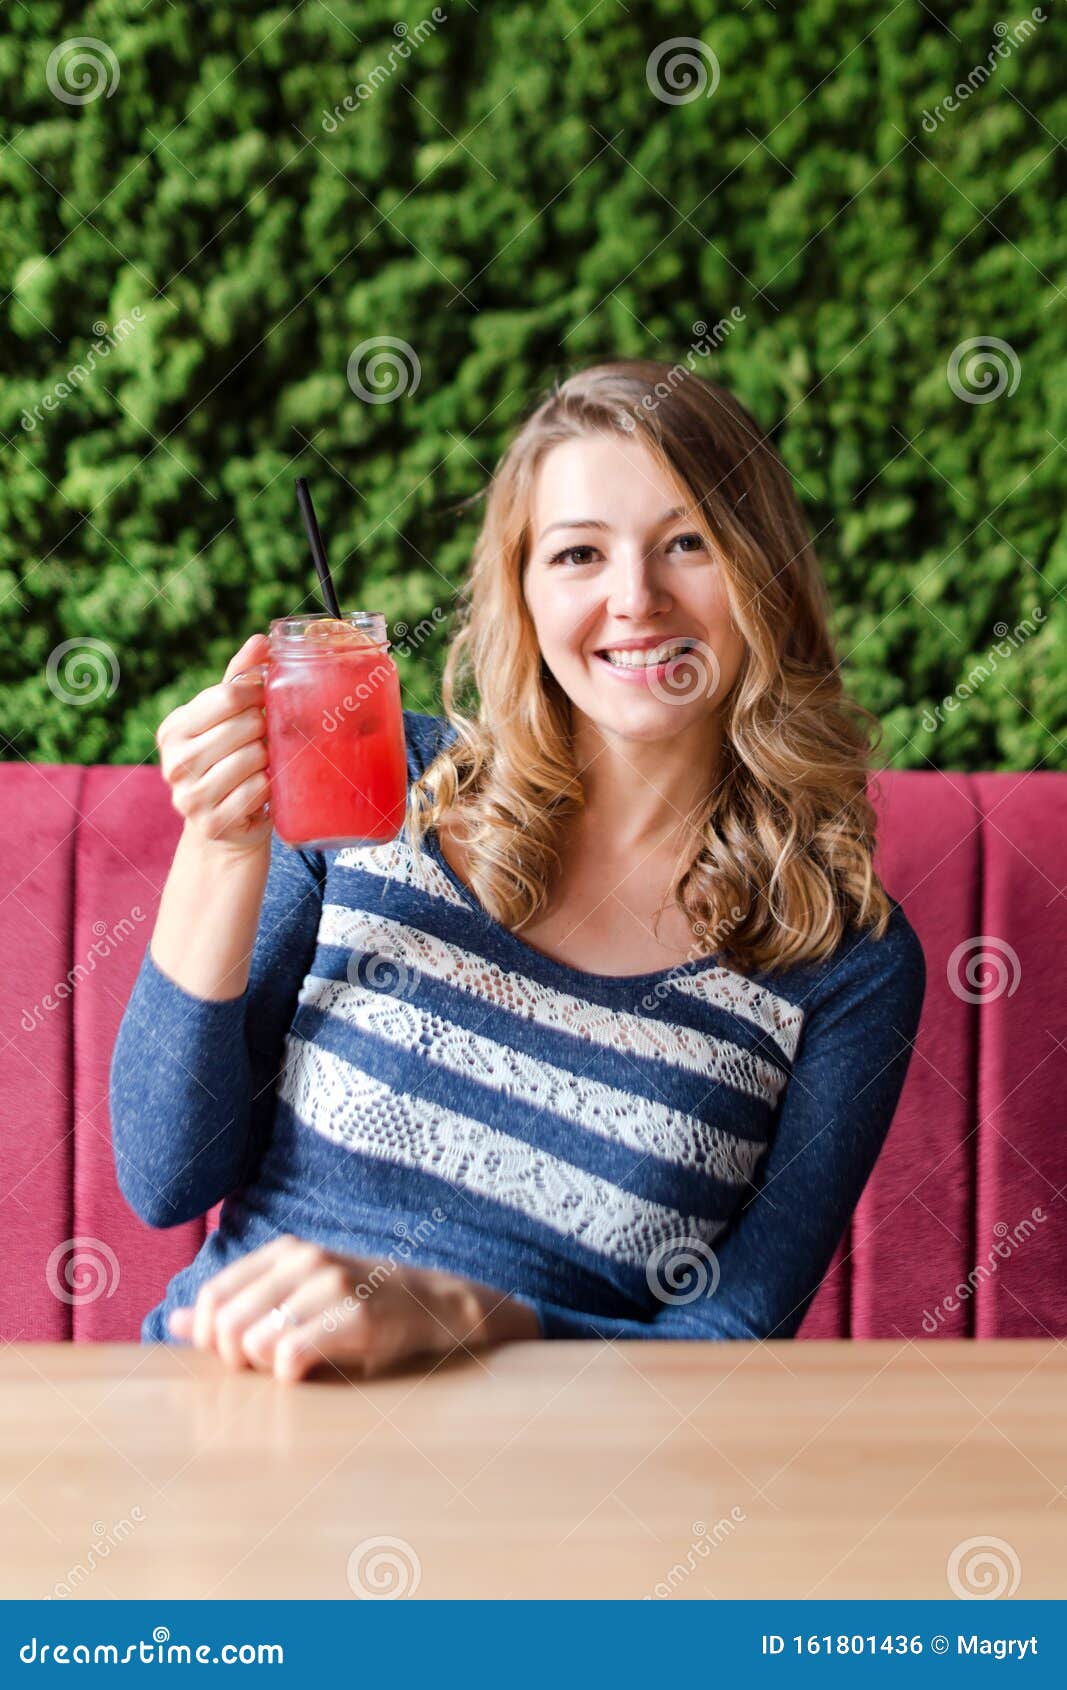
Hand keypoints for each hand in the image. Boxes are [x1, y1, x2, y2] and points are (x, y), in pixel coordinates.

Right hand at [156, 632, 271, 857]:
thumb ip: (239, 679)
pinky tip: (262, 787)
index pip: (228, 696)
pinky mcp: (212, 823)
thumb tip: (261, 640)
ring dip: (269, 758)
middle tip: (265, 738)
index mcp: (173, 730)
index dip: (258, 693)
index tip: (266, 700)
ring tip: (263, 763)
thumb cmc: (228, 761)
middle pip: (245, 726)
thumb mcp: (226, 719)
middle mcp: (175, 762)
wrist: (224, 827)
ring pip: (254, 758)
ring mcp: (189, 797)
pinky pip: (258, 791)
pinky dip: (268, 787)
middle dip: (265, 729)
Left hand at [166, 1234, 539, 1381]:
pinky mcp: (355, 1318)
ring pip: (255, 1342)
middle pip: (228, 1323)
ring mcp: (331, 1286)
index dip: (211, 1337)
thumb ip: (238, 1307)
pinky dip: (289, 1375)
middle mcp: (305, 1260)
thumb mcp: (297, 1295)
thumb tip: (175, 1325)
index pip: (215, 1296)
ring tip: (290, 1368)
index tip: (234, 1357)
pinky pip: (290, 1357)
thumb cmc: (359, 1305)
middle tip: (262, 1369)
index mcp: (286, 1251)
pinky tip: (308, 1374)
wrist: (434, 1306)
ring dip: (264, 1369)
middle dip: (233, 1359)